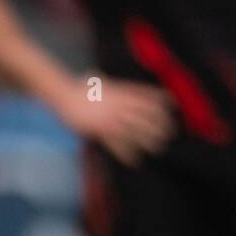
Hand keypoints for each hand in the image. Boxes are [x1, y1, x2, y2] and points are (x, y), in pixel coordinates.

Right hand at [57, 76, 175, 166]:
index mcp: (119, 91)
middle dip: (159, 122)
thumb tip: (98, 74)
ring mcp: (110, 116)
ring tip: (159, 146)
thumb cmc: (76, 88)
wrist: (62, 95)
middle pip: (144, 113)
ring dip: (148, 139)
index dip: (159, 98)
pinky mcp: (100, 129)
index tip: (172, 103)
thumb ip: (101, 81)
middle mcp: (118, 103)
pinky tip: (135, 160)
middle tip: (170, 131)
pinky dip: (127, 152)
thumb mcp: (93, 81)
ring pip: (134, 129)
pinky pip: (117, 143)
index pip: (144, 94)